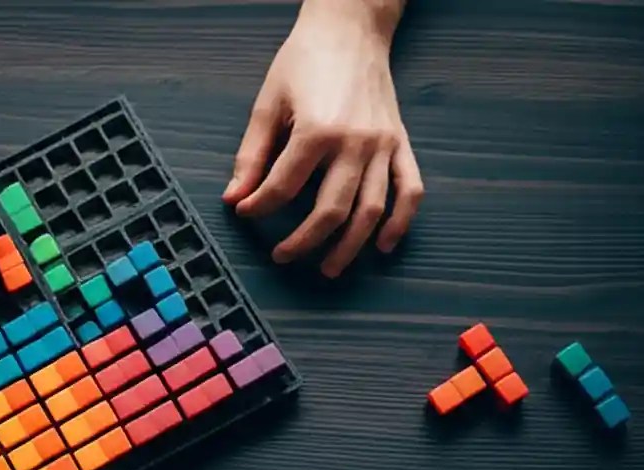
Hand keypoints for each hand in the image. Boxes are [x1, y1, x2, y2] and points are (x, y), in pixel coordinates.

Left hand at [223, 0, 422, 277]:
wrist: (350, 29)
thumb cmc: (304, 61)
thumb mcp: (268, 104)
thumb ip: (252, 156)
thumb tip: (234, 198)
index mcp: (317, 130)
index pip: (284, 188)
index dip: (260, 206)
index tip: (245, 213)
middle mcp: (355, 142)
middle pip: (331, 210)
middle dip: (303, 241)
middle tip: (282, 256)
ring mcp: (383, 145)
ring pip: (371, 210)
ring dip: (350, 246)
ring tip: (328, 268)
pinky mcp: (401, 142)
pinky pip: (409, 189)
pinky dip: (401, 221)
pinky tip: (382, 245)